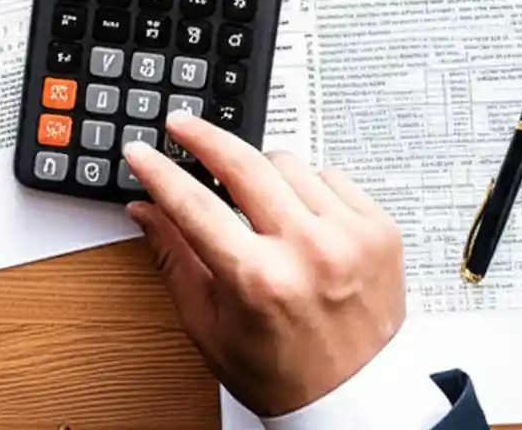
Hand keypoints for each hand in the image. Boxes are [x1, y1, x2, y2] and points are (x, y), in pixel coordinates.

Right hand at [123, 112, 405, 417]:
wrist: (356, 397)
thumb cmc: (282, 372)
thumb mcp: (209, 325)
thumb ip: (174, 258)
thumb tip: (145, 208)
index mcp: (258, 281)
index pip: (194, 204)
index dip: (159, 171)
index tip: (141, 152)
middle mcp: (308, 252)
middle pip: (245, 163)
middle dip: (205, 137)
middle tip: (182, 125)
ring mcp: (350, 237)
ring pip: (289, 163)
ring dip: (262, 172)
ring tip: (255, 202)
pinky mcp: (380, 230)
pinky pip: (331, 177)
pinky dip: (307, 187)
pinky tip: (299, 216)